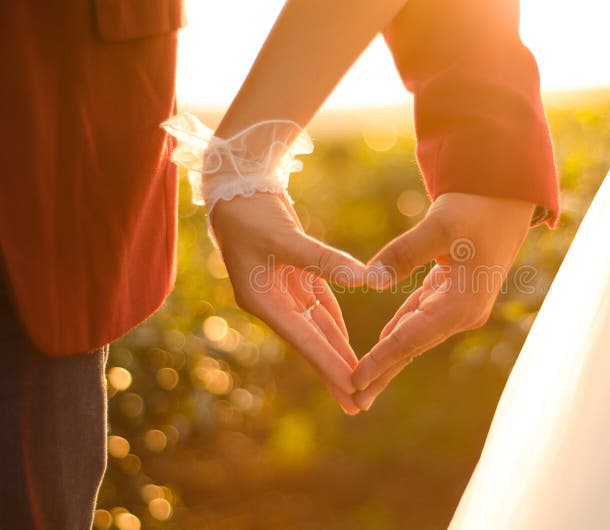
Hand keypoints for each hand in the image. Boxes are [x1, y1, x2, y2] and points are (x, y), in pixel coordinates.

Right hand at [212, 191, 365, 414]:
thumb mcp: (285, 237)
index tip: (352, 389)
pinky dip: (333, 323)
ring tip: (358, 379)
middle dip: (335, 372)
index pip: (304, 339)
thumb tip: (365, 279)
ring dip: (337, 351)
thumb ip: (325, 260)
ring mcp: (282, 291)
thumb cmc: (252, 213)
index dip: (329, 365)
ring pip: (316, 328)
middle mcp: (272, 302)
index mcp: (262, 301)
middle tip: (359, 405)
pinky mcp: (292, 276)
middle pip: (311, 343)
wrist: (237, 189)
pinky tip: (345, 340)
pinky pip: (318, 306)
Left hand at [352, 193, 535, 409]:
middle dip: (383, 373)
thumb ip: (403, 254)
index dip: (380, 360)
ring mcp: (458, 306)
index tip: (354, 380)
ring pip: (414, 336)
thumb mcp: (439, 227)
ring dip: (388, 358)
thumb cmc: (476, 208)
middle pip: (413, 347)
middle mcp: (462, 313)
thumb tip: (371, 281)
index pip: (412, 337)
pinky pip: (418, 318)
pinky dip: (398, 332)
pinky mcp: (451, 294)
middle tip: (353, 402)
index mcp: (462, 304)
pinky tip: (381, 347)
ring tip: (363, 384)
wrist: (504, 199)